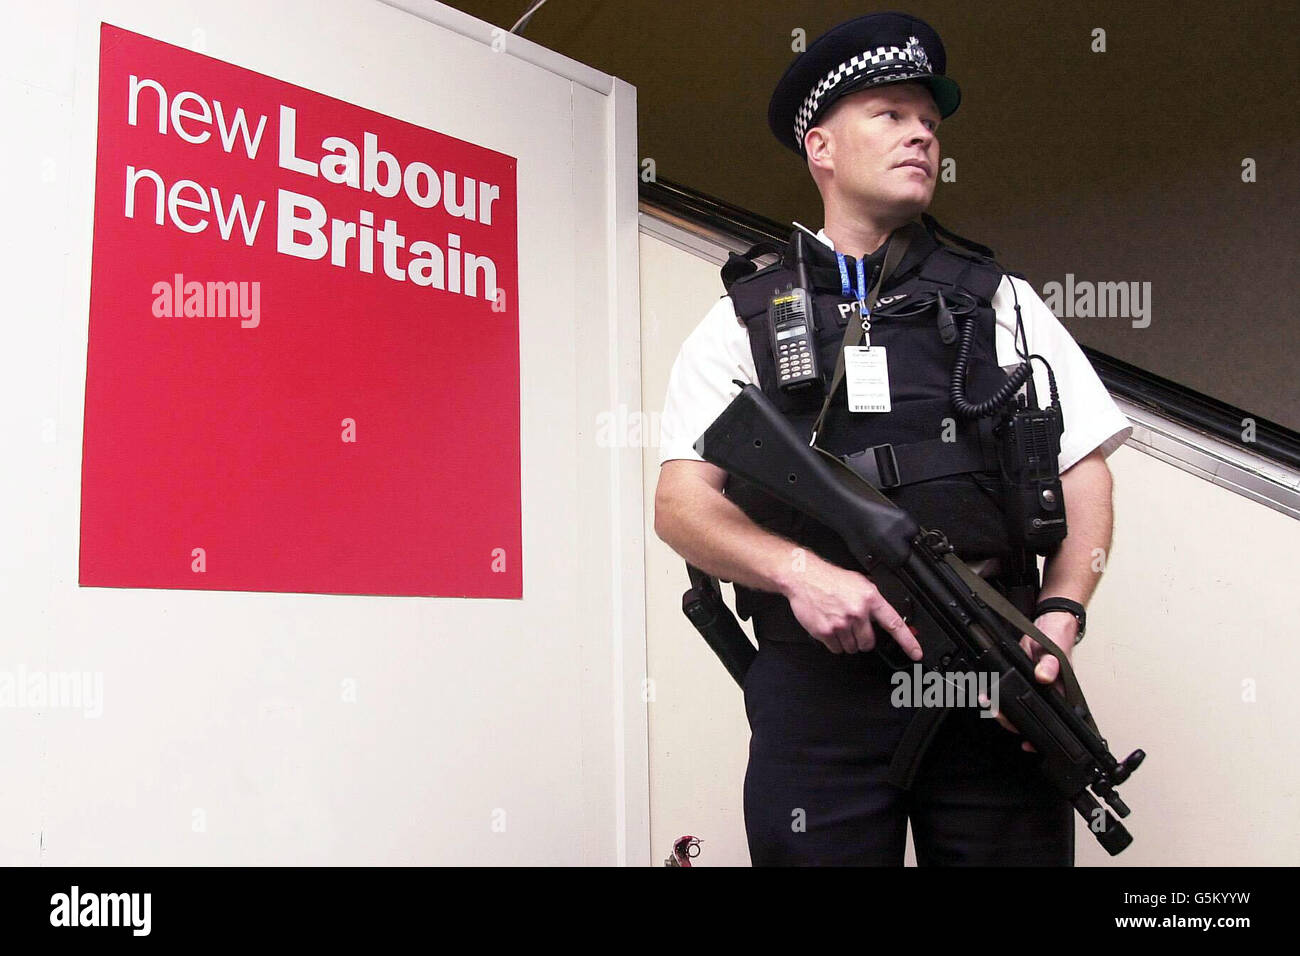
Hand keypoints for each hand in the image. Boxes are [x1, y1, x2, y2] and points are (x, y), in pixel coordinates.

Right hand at [783, 555, 922, 659]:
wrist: (803, 577)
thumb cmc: (829, 579)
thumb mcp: (859, 583)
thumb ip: (872, 601)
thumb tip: (883, 616)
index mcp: (870, 599)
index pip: (895, 624)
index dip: (908, 641)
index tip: (916, 653)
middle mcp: (858, 612)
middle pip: (868, 643)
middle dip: (862, 639)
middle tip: (852, 626)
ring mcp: (841, 623)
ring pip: (851, 648)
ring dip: (846, 640)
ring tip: (837, 622)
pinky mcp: (826, 631)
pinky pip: (836, 649)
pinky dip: (833, 642)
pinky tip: (829, 626)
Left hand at [981, 611, 1078, 752]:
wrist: (1047, 626)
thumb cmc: (1057, 640)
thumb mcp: (1054, 650)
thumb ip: (1050, 663)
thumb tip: (1044, 676)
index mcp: (1059, 696)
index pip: (1049, 723)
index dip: (1037, 737)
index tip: (1027, 744)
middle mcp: (1045, 697)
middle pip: (1028, 720)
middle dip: (1010, 721)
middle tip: (996, 712)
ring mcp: (1031, 691)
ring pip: (1016, 711)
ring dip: (1001, 711)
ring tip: (987, 703)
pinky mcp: (1018, 681)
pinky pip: (1007, 695)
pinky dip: (997, 697)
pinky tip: (988, 696)